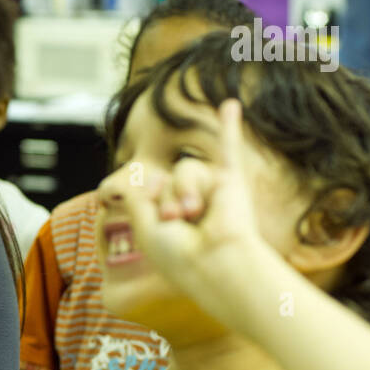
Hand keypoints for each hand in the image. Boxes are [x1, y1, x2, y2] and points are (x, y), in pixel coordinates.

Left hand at [115, 99, 261, 295]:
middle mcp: (191, 203)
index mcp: (170, 217)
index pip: (147, 192)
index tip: (160, 229)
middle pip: (164, 179)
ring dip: (183, 191)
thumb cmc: (179, 255)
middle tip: (176, 221)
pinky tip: (230, 105)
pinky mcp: (233, 183)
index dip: (147, 207)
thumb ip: (137, 196)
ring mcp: (212, 191)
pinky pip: (229, 148)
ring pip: (184, 169)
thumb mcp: (143, 226)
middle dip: (164, 200)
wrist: (216, 264)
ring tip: (193, 213)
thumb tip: (152, 175)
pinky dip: (230, 126)